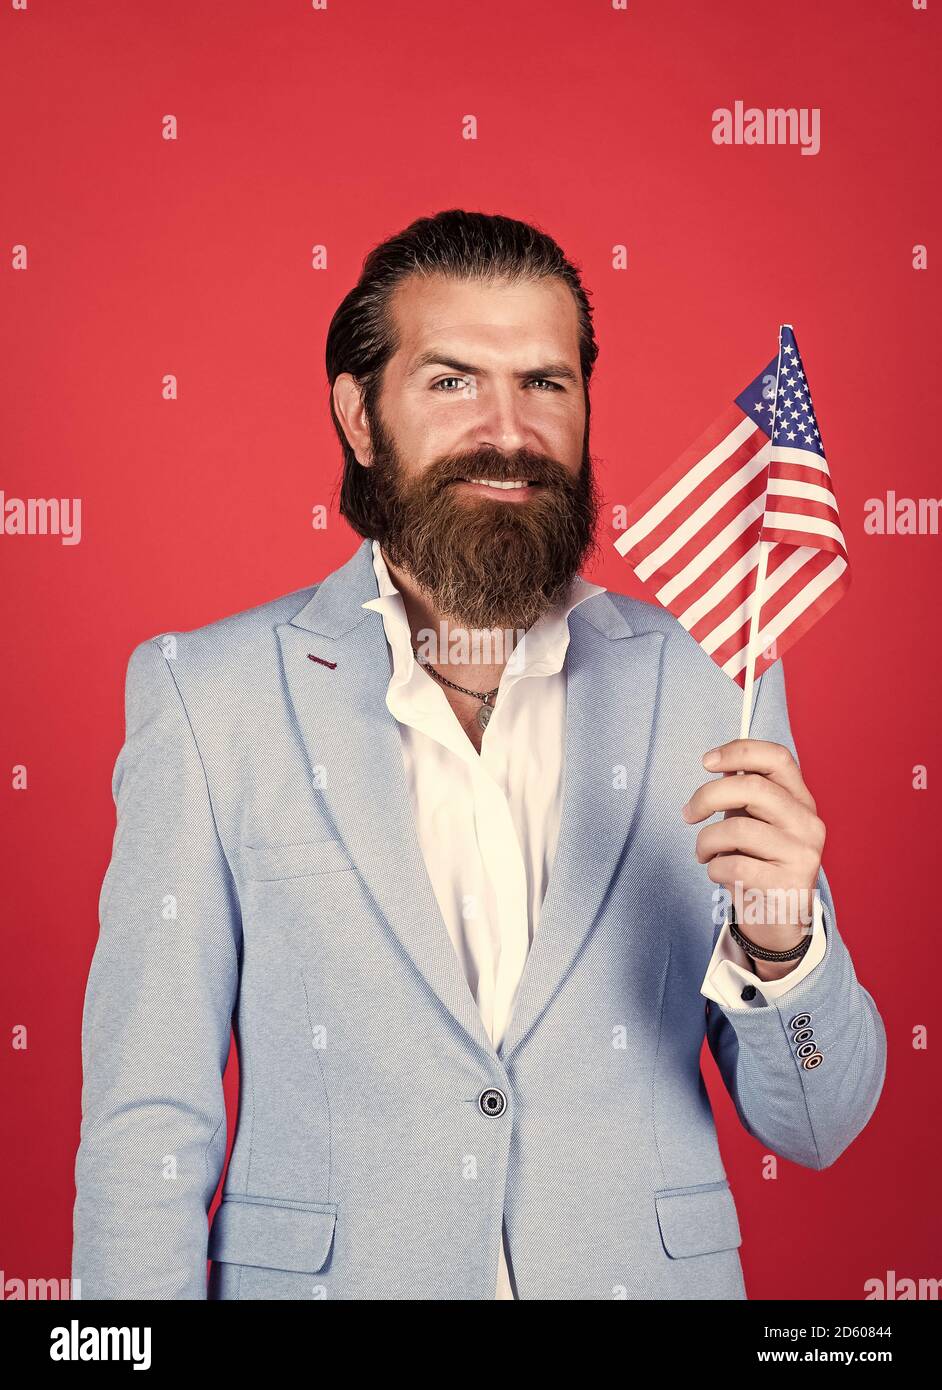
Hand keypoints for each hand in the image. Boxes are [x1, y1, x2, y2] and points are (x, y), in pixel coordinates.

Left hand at [682, 739, 825, 963]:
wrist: (778, 919)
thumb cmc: (759, 861)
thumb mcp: (755, 821)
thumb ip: (743, 793)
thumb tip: (717, 762)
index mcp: (800, 800)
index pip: (778, 757)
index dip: (739, 751)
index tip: (706, 762)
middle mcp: (808, 823)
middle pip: (753, 787)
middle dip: (708, 796)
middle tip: (688, 813)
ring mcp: (802, 854)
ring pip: (738, 828)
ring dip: (706, 840)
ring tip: (704, 852)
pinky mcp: (789, 884)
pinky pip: (735, 865)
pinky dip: (714, 868)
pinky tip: (718, 873)